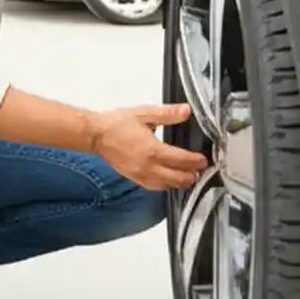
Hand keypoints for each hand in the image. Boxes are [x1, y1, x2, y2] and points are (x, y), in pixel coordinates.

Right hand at [91, 103, 207, 189]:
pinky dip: (166, 185)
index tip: (203, 160)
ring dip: (180, 183)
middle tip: (199, 170)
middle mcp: (148, 167)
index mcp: (153, 150)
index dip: (196, 161)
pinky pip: (155, 187)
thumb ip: (167, 114)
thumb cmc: (117, 124)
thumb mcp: (145, 114)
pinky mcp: (134, 178)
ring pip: (167, 186)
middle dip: (192, 175)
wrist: (96, 135)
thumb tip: (185, 111)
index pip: (182, 160)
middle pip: (177, 179)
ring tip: (188, 177)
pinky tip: (168, 181)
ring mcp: (140, 175)